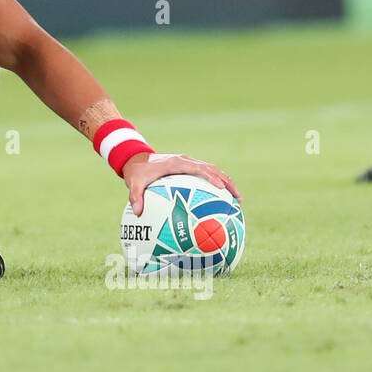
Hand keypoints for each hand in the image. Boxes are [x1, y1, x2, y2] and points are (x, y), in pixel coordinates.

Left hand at [123, 152, 239, 216]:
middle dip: (226, 181)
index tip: (222, 188)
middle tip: (237, 198)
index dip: (211, 177)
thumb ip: (135, 196)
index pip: (198, 168)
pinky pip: (206, 174)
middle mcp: (185, 161)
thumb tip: (138, 213)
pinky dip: (216, 184)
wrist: (136, 159)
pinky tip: (222, 200)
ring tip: (236, 199)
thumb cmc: (137, 172)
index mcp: (176, 163)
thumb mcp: (133, 183)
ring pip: (212, 170)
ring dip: (225, 182)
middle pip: (212, 169)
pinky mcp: (188, 167)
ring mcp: (188, 163)